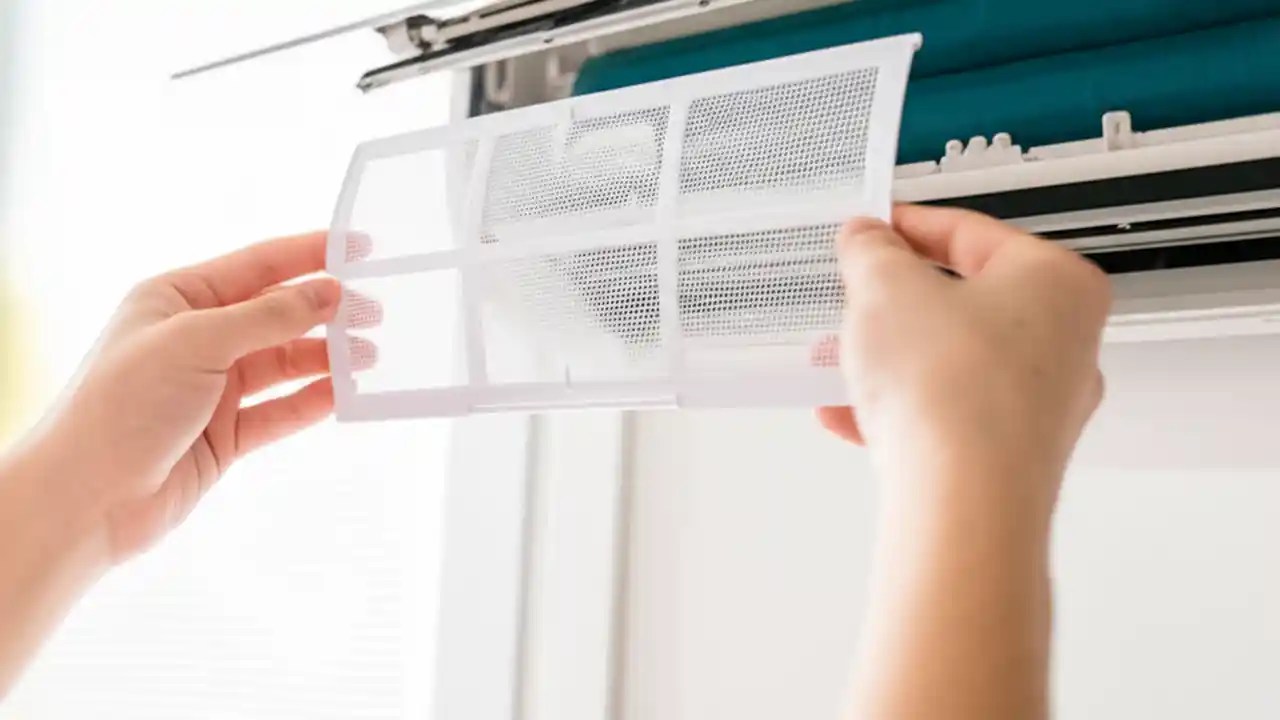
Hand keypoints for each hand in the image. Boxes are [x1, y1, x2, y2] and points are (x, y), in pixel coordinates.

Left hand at [43, 231, 354, 562]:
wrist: (85, 499)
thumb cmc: (120, 407)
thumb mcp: (194, 344)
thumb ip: (267, 317)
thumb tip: (328, 293)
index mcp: (176, 299)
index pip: (257, 265)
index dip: (309, 254)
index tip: (359, 249)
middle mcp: (196, 338)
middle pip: (276, 314)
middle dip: (325, 311)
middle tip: (374, 310)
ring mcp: (212, 388)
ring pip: (284, 363)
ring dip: (326, 358)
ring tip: (369, 356)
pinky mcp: (225, 434)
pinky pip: (281, 410)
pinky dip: (313, 400)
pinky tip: (344, 394)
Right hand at [818, 204, 1109, 494]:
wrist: (963, 501)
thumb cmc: (952, 389)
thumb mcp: (886, 288)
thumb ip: (872, 252)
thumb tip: (868, 240)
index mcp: (1057, 283)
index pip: (971, 234)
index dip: (908, 227)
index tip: (871, 232)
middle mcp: (1066, 344)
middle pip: (964, 302)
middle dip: (895, 302)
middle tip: (854, 297)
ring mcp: (1043, 406)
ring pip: (953, 363)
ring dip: (890, 358)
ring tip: (840, 360)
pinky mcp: (1012, 456)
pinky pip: (947, 416)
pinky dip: (900, 409)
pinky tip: (849, 414)